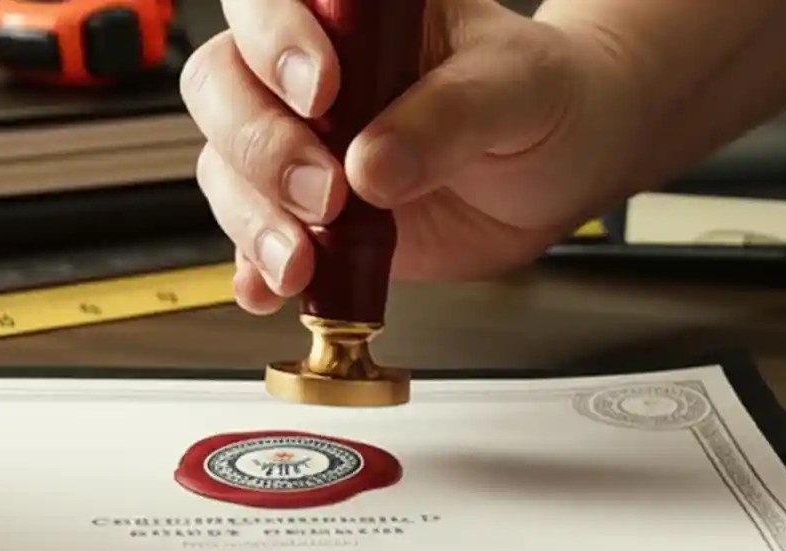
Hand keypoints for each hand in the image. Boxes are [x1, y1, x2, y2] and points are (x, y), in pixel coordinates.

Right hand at [181, 0, 644, 313]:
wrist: (560, 167)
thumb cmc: (542, 96)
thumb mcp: (516, 87)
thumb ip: (450, 116)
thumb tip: (373, 165)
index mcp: (354, 9)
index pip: (269, 1)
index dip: (275, 40)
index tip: (323, 94)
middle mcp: (308, 69)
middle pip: (224, 86)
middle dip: (262, 146)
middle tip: (327, 193)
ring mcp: (300, 143)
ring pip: (227, 167)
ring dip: (254, 218)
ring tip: (302, 260)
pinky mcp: (304, 213)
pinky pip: (253, 237)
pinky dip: (255, 266)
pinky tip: (271, 287)